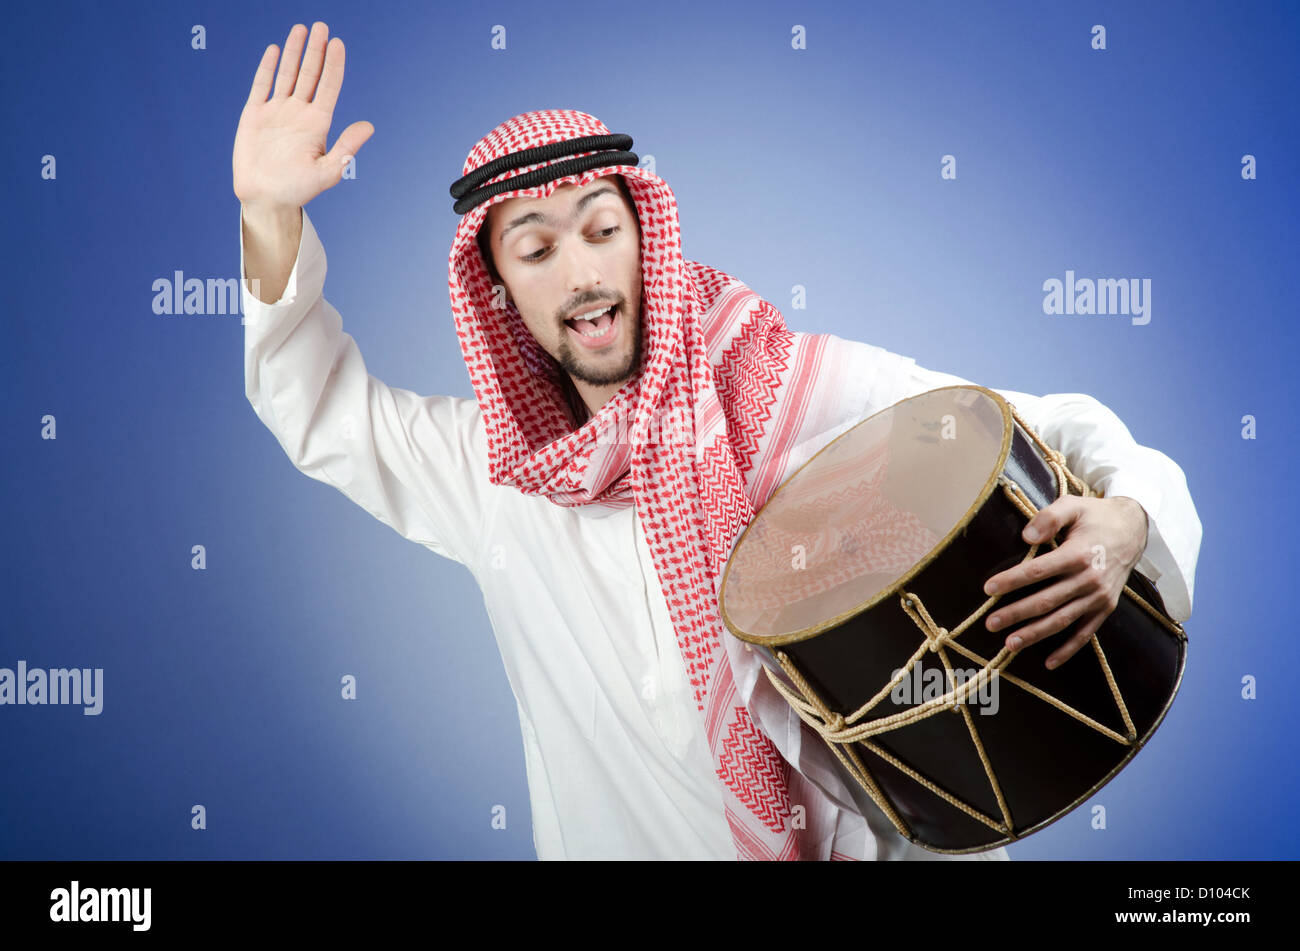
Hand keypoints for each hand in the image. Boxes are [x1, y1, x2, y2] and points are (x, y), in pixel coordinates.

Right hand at [232, 22, 372, 209]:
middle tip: (321, 26)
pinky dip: (268, 68)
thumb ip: (347, 148)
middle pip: (310, 74)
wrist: (266, 198)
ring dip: (294, 52)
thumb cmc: (298, 190)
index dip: (334, 65)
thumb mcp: (328, 171)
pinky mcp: (255, 115)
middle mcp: (299, 113)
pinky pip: (262, 86)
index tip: (338, 43)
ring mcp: (277, 111)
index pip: (329, 87)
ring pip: (287, 74)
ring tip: (301, 29)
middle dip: (316, 51)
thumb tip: (369, 126)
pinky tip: (275, 50)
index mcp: (318, 124)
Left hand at [982, 496, 1148, 669]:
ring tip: (1009, 644)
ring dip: (1035, 634)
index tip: (988, 589)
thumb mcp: (1073, 505)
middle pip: (1046, 601)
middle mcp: (1089, 580)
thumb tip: (1026, 536)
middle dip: (1016, 613)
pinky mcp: (1105, 608)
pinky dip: (1068, 650)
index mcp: (1078, 554)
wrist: (1134, 529)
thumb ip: (1049, 517)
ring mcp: (1098, 598)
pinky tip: (1048, 662)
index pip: (1038, 571)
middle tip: (990, 623)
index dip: (1012, 580)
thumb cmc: (1095, 516)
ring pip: (1062, 621)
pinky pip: (1085, 634)